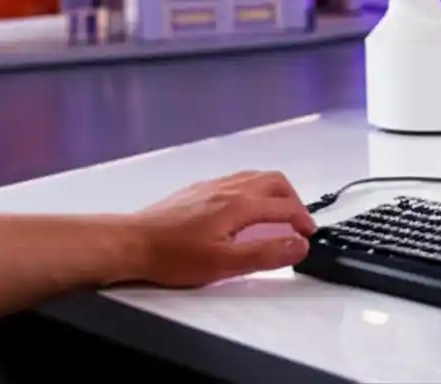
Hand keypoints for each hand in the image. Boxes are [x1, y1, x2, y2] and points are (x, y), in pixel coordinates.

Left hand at [126, 170, 317, 287]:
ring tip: (278, 211)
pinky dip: (254, 189)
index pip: (285, 207)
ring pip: (255, 177)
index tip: (308, 235)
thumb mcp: (225, 264)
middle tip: (298, 221)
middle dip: (294, 200)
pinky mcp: (198, 190)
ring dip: (275, 192)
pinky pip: (237, 179)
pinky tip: (244, 206)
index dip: (302, 221)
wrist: (132, 243)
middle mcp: (229, 188)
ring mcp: (212, 186)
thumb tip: (298, 245)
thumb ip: (266, 253)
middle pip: (275, 182)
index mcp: (240, 204)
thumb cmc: (173, 255)